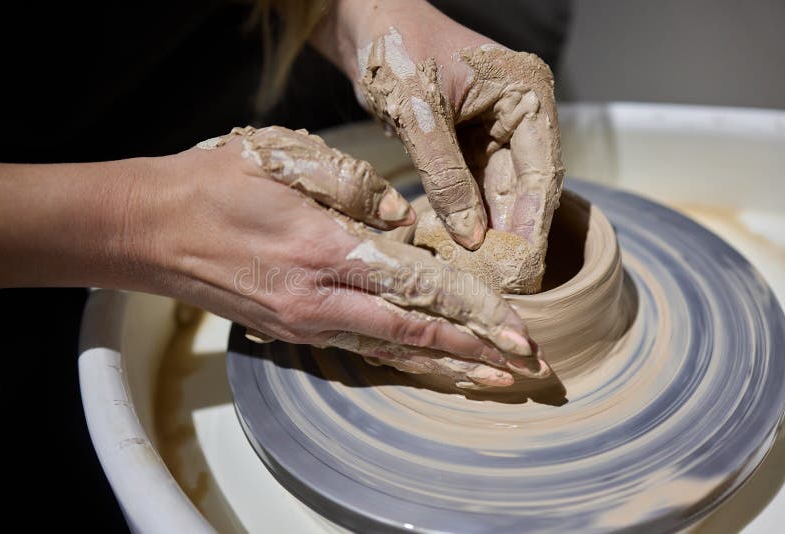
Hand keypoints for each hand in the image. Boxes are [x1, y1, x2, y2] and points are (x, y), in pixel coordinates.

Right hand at [140, 126, 548, 386]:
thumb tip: (402, 218)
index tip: (518, 335)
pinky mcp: (291, 329)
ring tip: (488, 379)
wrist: (149, 230)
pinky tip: (426, 362)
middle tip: (524, 369)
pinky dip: (401, 357)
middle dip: (475, 354)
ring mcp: (304, 322)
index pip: (420, 290)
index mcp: (325, 251)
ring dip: (443, 365)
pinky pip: (359, 347)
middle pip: (415, 334)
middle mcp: (320, 300)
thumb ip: (353, 186)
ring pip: (390, 350)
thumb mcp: (284, 159)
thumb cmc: (213, 185)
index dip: (475, 314)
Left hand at [313, 0, 563, 251]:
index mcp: (526, 94)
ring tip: (485, 276)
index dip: (534, 222)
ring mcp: (491, 130)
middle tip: (507, 283)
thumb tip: (472, 236)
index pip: (542, 170)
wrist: (364, 25)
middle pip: (524, 187)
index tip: (526, 265)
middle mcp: (516, 114)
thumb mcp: (421, 114)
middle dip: (513, 235)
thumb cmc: (396, 47)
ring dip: (489, 232)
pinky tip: (462, 249)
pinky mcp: (465, 143)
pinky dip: (466, 217)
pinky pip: (471, 188)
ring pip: (498, 193)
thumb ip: (447, 176)